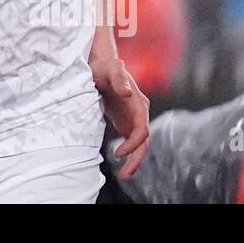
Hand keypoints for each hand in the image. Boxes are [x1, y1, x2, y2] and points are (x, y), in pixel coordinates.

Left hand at [91, 56, 148, 179]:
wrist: (100, 66)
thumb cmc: (105, 66)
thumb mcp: (110, 69)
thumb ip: (119, 78)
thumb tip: (128, 93)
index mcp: (139, 103)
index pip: (142, 129)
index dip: (133, 143)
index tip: (119, 153)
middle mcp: (139, 113)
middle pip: (143, 141)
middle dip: (136, 160)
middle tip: (124, 175)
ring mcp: (133, 119)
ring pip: (139, 145)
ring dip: (133, 161)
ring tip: (124, 176)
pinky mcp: (125, 122)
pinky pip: (130, 142)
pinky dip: (128, 154)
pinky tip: (120, 165)